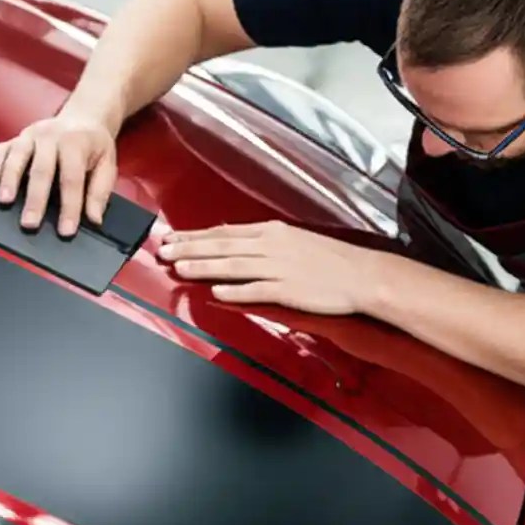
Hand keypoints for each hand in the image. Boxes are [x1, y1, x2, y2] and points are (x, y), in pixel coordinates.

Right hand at [0, 113, 117, 236]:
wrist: (83, 116)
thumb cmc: (94, 145)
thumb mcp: (107, 165)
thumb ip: (99, 192)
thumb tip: (94, 218)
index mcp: (75, 143)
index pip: (71, 178)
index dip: (69, 206)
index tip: (66, 230)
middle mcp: (50, 136)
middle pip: (41, 170)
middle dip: (35, 199)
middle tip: (29, 224)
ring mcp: (31, 135)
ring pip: (18, 157)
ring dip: (10, 180)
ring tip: (5, 202)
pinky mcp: (17, 137)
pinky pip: (2, 149)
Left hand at [157, 221, 379, 315]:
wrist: (362, 275)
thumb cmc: (329, 260)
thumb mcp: (293, 240)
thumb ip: (262, 242)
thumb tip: (233, 242)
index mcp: (271, 232)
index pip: (223, 232)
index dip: (194, 236)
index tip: (171, 238)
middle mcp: (271, 246)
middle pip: (222, 247)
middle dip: (189, 249)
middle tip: (163, 251)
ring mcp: (279, 268)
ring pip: (233, 266)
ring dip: (204, 267)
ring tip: (179, 269)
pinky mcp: (288, 290)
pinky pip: (256, 290)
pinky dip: (235, 291)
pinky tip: (216, 292)